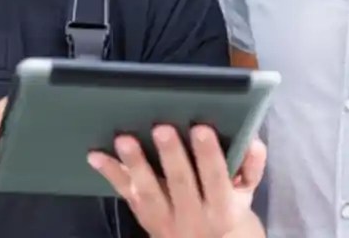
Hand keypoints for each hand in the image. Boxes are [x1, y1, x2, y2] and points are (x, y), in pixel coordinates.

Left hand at [87, 124, 266, 237]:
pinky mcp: (144, 219)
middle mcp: (192, 217)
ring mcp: (165, 221)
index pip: (216, 179)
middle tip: (162, 128)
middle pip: (181, 184)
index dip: (208, 155)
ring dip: (136, 164)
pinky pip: (126, 196)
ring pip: (149, 192)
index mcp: (222, 208)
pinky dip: (110, 174)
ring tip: (124, 138)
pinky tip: (94, 155)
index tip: (201, 128)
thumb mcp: (247, 196)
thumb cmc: (228, 213)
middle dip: (171, 156)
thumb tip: (253, 140)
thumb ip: (251, 167)